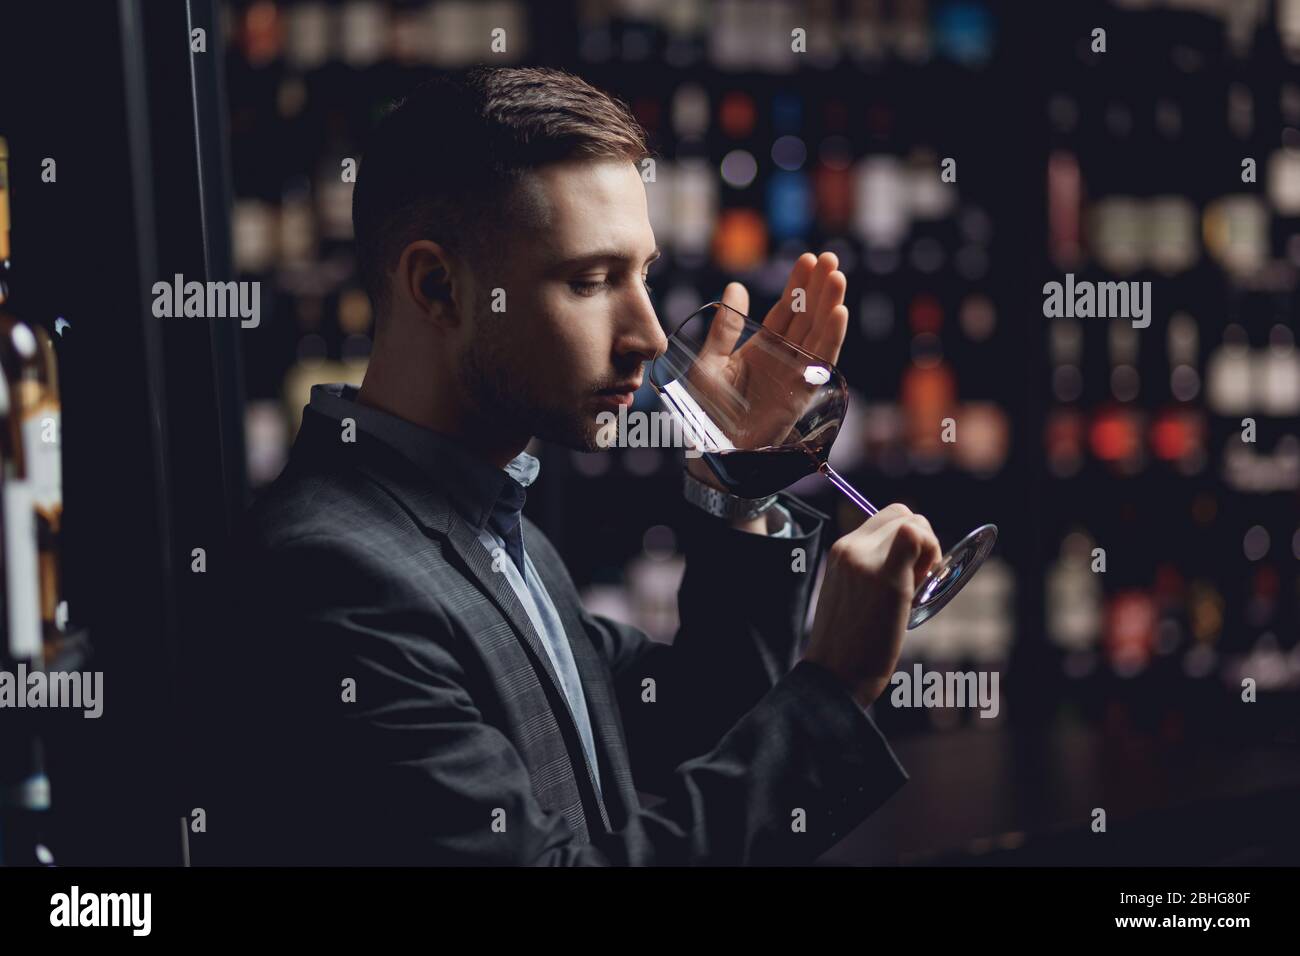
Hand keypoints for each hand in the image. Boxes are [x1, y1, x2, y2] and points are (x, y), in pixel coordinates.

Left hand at [685, 252, 847, 489]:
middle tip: (830, 258)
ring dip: (830, 305)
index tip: (808, 258)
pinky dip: (832, 337)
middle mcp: (783, 357)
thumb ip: (725, 329)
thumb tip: (736, 288)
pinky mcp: (802, 391)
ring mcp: (795, 373)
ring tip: (837, 277)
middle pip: (807, 316)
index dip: (798, 286)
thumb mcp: (709, 362)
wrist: (712, 448)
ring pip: (819, 333)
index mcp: (762, 347)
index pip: (787, 310)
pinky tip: (840, 313)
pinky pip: (821, 361)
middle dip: (819, 288)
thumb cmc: (707, 411)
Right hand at [801, 503, 941, 707]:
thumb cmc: (849, 644)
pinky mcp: (886, 577)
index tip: (909, 571)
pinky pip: (918, 537)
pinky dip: (932, 553)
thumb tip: (910, 558)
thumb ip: (871, 570)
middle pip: (902, 514)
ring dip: (928, 549)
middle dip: (921, 541)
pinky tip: (923, 585)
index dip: (906, 538)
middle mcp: (849, 547)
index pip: (885, 519)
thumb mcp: (851, 594)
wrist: (835, 674)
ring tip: (916, 588)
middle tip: (918, 580)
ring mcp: (866, 559)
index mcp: (840, 551)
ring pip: (914, 522)